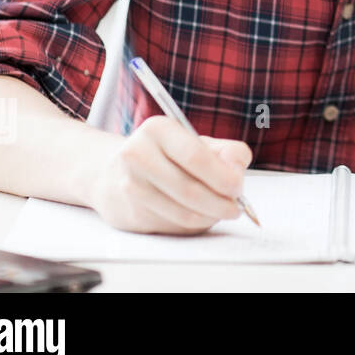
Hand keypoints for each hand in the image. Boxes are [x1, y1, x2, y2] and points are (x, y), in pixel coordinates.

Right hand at [87, 116, 252, 233]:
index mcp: (158, 130)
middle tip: (236, 207)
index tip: (238, 187)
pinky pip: (173, 225)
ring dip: (210, 216)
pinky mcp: (129, 212)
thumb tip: (237, 169)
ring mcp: (130, 186)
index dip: (222, 176)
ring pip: (182, 212)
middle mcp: (137, 155)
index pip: (195, 157)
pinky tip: (201, 216)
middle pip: (189, 188)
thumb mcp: (198, 143)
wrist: (116, 174)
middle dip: (220, 202)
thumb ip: (227, 151)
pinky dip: (194, 224)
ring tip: (222, 211)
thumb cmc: (168, 156)